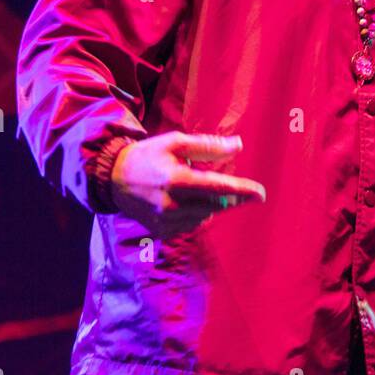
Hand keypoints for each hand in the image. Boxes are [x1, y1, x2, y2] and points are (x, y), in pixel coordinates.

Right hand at [109, 132, 265, 237]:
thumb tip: (238, 146)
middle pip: (216, 205)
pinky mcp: (162, 231)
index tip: (261, 194)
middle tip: (239, 189)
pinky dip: (197, 214)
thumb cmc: (148, 155)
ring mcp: (166, 221)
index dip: (242, 191)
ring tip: (196, 189)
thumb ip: (208, 146)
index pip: (218, 188)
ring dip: (212, 205)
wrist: (113, 179)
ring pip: (206, 216)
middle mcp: (171, 205)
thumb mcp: (176, 143)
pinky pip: (192, 225)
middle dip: (231, 197)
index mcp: (176, 180)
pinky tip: (185, 202)